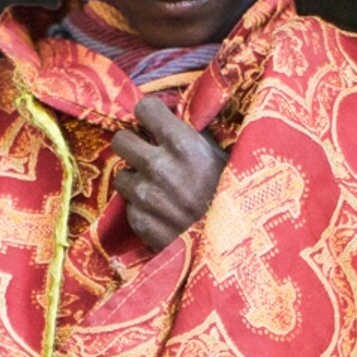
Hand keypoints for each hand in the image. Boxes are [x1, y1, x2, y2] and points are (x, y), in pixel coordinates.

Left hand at [110, 95, 225, 249]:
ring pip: (121, 175)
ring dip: (136, 180)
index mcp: (183, 144)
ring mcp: (146, 196)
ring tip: (158, 190)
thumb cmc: (235, 198)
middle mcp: (158, 166)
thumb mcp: (224, 158)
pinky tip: (162, 214)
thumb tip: (176, 119)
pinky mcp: (140, 222)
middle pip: (120, 139)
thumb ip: (195, 137)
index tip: (155, 124)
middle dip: (133, 145)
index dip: (150, 116)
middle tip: (147, 154)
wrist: (235, 247)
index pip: (145, 109)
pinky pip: (129, 206)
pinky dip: (141, 208)